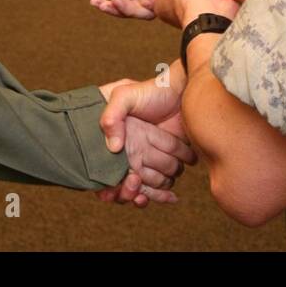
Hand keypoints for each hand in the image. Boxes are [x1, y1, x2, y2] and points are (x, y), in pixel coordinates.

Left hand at [92, 0, 238, 29]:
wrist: (218, 13)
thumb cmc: (193, 1)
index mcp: (156, 6)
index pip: (132, 7)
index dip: (118, 5)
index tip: (106, 0)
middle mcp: (166, 9)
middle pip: (139, 9)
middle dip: (120, 7)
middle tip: (100, 3)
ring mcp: (180, 9)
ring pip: (159, 3)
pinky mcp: (195, 4)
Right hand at [95, 77, 195, 206]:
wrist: (180, 90)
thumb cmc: (150, 91)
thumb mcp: (124, 95)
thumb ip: (112, 116)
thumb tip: (113, 148)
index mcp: (117, 141)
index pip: (104, 173)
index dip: (105, 186)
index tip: (108, 188)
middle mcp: (130, 154)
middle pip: (123, 185)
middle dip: (124, 191)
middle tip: (130, 182)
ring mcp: (148, 160)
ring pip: (142, 188)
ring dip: (142, 193)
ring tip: (140, 186)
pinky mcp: (167, 164)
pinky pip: (159, 187)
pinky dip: (160, 194)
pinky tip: (164, 196)